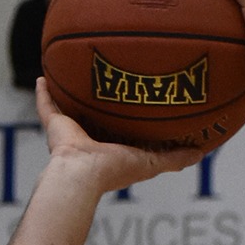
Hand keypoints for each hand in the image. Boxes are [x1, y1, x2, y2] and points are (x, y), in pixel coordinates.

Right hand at [34, 79, 199, 194]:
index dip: (128, 116)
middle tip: (108, 78)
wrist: (83, 174)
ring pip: (71, 108)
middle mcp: (90, 139)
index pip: (121, 129)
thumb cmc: (116, 171)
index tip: (138, 99)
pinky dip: (43, 92)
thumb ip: (175, 159)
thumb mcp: (152, 163)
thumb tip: (202, 153)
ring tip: (75, 70)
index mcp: (110, 148)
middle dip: (99, 101)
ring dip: (71, 93)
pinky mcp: (54, 125)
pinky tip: (43, 76)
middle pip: (95, 115)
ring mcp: (70, 132)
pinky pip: (47, 105)